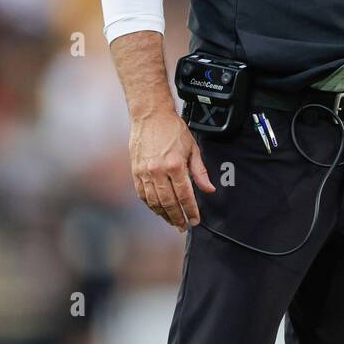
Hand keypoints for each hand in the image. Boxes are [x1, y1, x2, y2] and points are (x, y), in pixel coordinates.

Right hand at [129, 105, 214, 231]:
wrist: (151, 116)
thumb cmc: (174, 130)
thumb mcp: (193, 148)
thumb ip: (199, 172)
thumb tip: (209, 190)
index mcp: (175, 165)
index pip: (185, 195)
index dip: (190, 210)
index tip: (195, 221)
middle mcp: (158, 171)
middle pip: (168, 202)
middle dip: (177, 217)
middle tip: (183, 226)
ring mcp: (144, 172)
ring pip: (154, 201)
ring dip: (163, 214)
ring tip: (172, 221)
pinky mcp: (135, 172)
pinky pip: (142, 194)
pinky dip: (150, 205)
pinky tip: (158, 210)